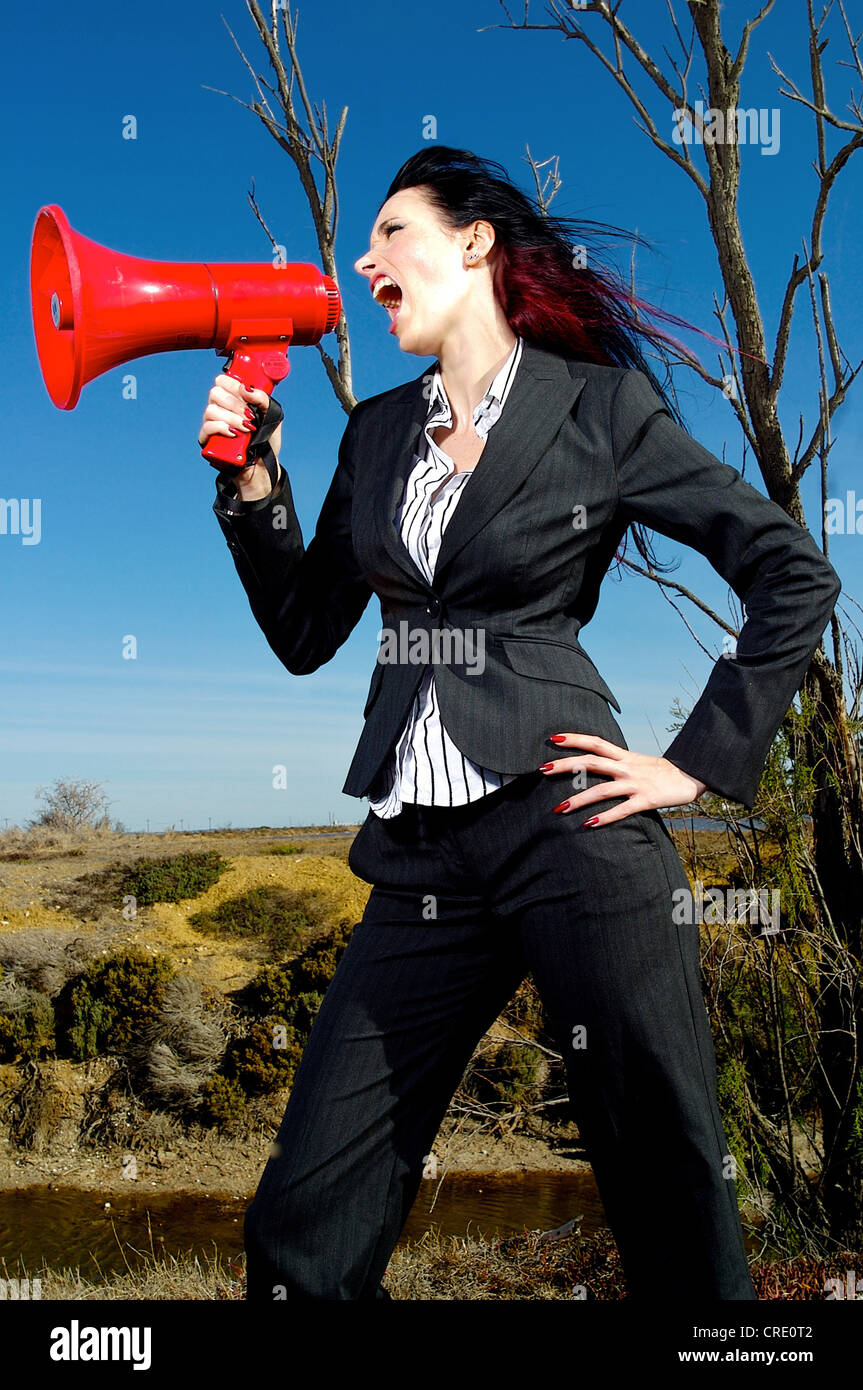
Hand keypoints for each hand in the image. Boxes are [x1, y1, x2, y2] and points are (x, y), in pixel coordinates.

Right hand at [198, 373, 281, 494]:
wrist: (264, 465)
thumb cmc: (266, 440)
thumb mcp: (272, 416)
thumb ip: (262, 398)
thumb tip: (246, 388)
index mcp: (233, 400)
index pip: (222, 381)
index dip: (232, 384)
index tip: (246, 396)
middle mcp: (220, 410)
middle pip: (215, 393)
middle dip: (234, 403)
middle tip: (249, 417)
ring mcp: (213, 424)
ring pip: (211, 410)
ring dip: (231, 418)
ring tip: (246, 429)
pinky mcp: (208, 440)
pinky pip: (207, 427)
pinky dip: (222, 428)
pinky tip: (234, 434)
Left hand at [538, 732, 707, 826]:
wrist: (694, 776)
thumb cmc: (663, 772)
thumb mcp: (639, 763)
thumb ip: (619, 764)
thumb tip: (598, 767)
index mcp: (625, 756)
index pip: (595, 742)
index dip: (574, 738)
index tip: (553, 737)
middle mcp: (627, 767)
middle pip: (591, 762)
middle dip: (565, 765)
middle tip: (541, 769)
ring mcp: (636, 784)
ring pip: (602, 789)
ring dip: (578, 799)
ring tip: (558, 808)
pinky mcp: (646, 800)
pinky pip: (622, 809)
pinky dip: (605, 817)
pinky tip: (589, 824)